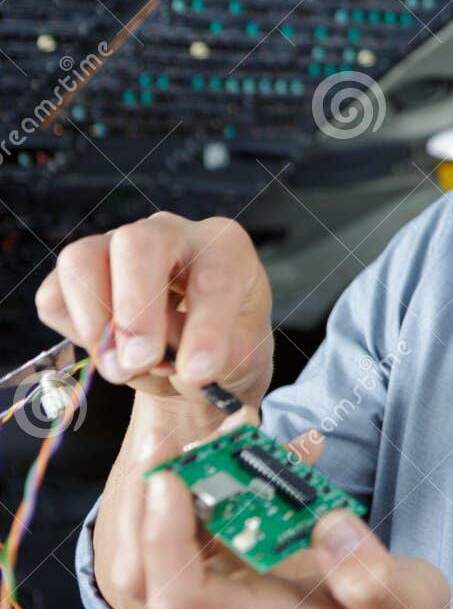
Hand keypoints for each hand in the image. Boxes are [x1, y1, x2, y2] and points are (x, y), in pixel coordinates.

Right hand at [34, 212, 273, 405]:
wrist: (198, 356)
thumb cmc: (228, 347)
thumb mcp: (242, 358)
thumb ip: (215, 358)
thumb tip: (167, 362)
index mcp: (225, 249)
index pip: (215, 278)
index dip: (204, 329)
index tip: (197, 373)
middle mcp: (170, 235)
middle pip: (137, 243)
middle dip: (135, 309)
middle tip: (141, 361)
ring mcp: (117, 247)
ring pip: (82, 261)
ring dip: (96, 323)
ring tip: (123, 369)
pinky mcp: (79, 274)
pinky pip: (54, 296)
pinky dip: (74, 331)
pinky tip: (108, 353)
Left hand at [108, 411, 451, 608]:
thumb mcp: (403, 608)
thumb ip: (370, 579)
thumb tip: (326, 525)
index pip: (181, 595)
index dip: (163, 540)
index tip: (173, 480)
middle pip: (144, 571)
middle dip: (144, 501)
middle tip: (167, 437)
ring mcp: (224, 588)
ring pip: (159, 543)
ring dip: (173, 479)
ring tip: (219, 428)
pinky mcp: (233, 564)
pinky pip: (196, 521)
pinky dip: (207, 478)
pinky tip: (246, 443)